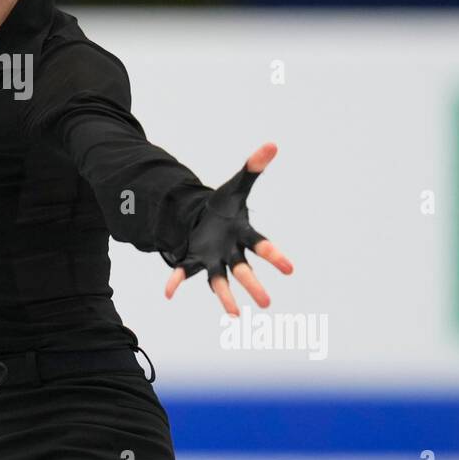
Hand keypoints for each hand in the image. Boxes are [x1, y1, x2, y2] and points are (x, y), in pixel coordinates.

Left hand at [163, 142, 293, 315]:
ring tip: (233, 314)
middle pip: (243, 270)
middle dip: (254, 285)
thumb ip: (252, 168)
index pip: (261, 246)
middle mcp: (230, 252)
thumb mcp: (235, 186)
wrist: (201, 219)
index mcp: (243, 235)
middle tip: (266, 303)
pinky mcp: (192, 261)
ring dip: (224, 296)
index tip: (290, 269)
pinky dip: (175, 281)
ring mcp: (211, 259)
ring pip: (219, 281)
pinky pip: (183, 273)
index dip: (274, 256)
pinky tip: (168, 292)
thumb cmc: (223, 207)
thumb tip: (272, 145)